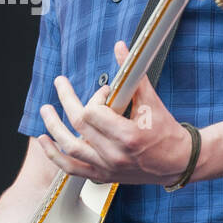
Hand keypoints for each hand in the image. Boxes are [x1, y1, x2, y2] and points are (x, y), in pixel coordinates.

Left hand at [36, 40, 193, 185]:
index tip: (107, 93)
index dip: (96, 97)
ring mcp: (107, 167)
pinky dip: (55, 156)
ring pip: (70, 147)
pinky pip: (72, 169)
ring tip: (45, 110)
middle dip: (67, 101)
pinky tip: (45, 141)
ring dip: (53, 127)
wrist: (177, 163)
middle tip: (60, 84)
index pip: (95, 112)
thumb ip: (133, 74)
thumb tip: (120, 47)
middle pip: (80, 125)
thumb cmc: (166, 131)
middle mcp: (115, 155)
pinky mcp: (103, 175)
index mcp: (128, 136)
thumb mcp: (152, 100)